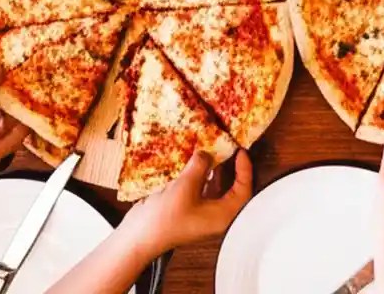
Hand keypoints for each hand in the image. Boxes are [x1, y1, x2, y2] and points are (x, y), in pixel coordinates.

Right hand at [122, 149, 252, 254]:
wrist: (138, 237)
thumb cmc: (164, 219)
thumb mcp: (185, 187)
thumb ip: (199, 166)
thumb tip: (206, 153)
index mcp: (223, 215)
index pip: (243, 190)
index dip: (245, 169)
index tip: (240, 151)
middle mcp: (215, 215)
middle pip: (231, 188)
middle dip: (230, 167)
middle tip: (227, 147)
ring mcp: (201, 213)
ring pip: (214, 187)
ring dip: (213, 169)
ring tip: (211, 150)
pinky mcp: (188, 209)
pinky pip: (200, 189)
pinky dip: (199, 175)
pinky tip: (193, 162)